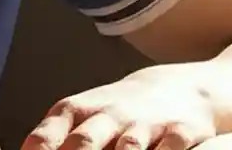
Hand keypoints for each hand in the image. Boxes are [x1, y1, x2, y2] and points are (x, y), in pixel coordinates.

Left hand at [21, 71, 215, 149]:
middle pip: (83, 144)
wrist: (184, 87)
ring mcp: (145, 124)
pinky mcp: (181, 132)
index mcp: (76, 113)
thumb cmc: (119, 113)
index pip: (46, 137)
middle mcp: (108, 116)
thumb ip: (52, 139)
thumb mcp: (82, 116)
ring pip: (128, 149)